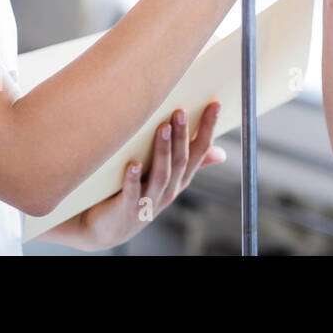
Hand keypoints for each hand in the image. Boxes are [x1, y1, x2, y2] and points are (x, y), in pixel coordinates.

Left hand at [37, 102, 225, 251]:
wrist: (111, 228)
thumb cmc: (140, 195)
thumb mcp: (169, 180)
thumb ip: (191, 165)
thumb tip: (221, 153)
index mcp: (180, 179)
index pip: (199, 151)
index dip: (208, 128)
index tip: (215, 104)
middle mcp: (169, 190)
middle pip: (180, 161)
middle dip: (182, 136)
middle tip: (180, 111)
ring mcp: (150, 201)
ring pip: (161, 174)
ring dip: (163, 151)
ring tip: (162, 128)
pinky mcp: (128, 209)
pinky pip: (132, 193)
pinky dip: (134, 179)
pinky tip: (133, 164)